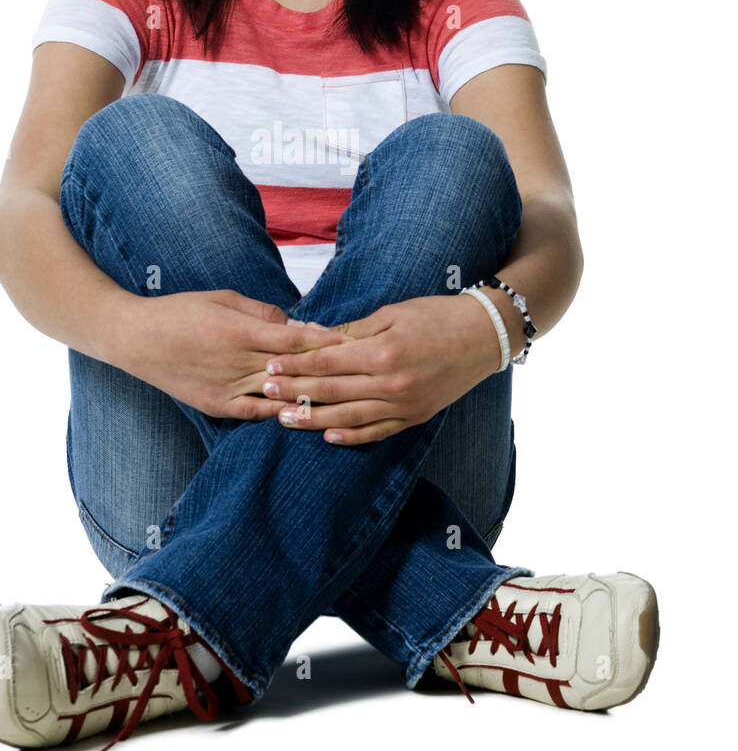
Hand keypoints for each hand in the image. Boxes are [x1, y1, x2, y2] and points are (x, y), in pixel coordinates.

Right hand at [111, 289, 349, 420]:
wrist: (137, 339)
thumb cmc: (181, 311)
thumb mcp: (224, 298)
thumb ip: (263, 312)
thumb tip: (296, 325)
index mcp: (240, 331)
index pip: (295, 341)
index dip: (326, 342)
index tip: (351, 341)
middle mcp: (237, 363)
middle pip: (293, 369)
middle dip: (326, 368)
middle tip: (356, 367)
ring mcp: (228, 388)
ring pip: (280, 394)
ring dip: (309, 392)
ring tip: (340, 392)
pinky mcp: (218, 406)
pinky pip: (257, 413)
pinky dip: (281, 412)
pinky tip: (303, 411)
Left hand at [260, 294, 502, 444]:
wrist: (484, 336)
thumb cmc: (437, 316)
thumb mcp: (392, 313)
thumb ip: (353, 331)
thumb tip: (315, 337)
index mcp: (383, 352)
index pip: (328, 362)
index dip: (297, 365)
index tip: (271, 364)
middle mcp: (391, 384)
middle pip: (332, 392)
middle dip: (295, 391)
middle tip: (265, 390)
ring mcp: (404, 405)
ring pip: (350, 417)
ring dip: (313, 419)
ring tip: (284, 419)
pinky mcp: (415, 417)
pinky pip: (378, 431)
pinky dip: (352, 436)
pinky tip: (328, 437)